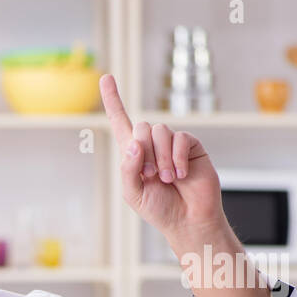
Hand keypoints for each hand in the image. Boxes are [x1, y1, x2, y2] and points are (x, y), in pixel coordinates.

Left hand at [99, 73, 226, 252]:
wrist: (187, 219)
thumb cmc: (158, 208)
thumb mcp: (133, 193)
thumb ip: (128, 169)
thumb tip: (134, 143)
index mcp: (132, 154)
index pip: (120, 122)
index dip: (113, 100)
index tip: (106, 78)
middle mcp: (151, 145)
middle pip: (141, 126)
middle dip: (144, 152)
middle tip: (151, 175)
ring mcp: (172, 144)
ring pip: (160, 131)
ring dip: (162, 158)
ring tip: (168, 179)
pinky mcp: (191, 146)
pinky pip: (181, 138)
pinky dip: (177, 157)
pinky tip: (181, 174)